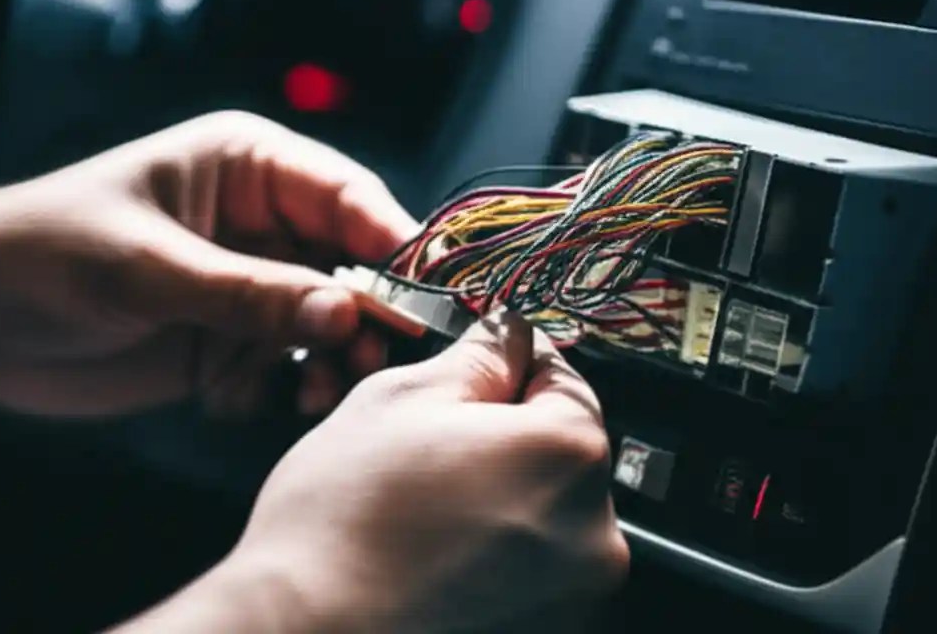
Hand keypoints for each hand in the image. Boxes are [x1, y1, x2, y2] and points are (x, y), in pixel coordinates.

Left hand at [0, 111, 416, 415]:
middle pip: (353, 262)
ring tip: (317, 391)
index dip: (392, 242)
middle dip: (367, 312)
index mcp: (249, 165)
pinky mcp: (232, 337)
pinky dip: (287, 383)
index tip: (423, 295)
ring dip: (333, 357)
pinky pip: (290, 361)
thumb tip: (347, 310)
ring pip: (330, 319)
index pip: (347, 195)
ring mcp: (250, 281)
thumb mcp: (148, 268)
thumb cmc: (44, 255)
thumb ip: (249, 292)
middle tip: (373, 358)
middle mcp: (263, 222)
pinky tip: (258, 399)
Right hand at [116, 313, 629, 632]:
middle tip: (431, 451)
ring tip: (427, 512)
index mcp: (569, 455)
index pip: (564, 377)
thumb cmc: (341, 528)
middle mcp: (595, 533)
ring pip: (545, 513)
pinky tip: (437, 556)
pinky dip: (497, 558)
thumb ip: (476, 356)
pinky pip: (533, 571)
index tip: (474, 374)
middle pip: (560, 451)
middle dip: (505, 438)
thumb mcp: (401, 399)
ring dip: (502, 499)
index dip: (510, 368)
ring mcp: (576, 595)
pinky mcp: (549, 632)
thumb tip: (507, 333)